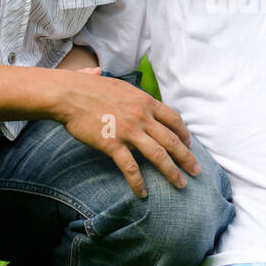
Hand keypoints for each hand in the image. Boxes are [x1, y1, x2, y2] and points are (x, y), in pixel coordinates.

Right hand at [52, 71, 199, 198]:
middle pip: (172, 140)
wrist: (68, 94)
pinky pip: (130, 168)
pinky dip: (138, 182)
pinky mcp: (113, 144)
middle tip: (196, 171)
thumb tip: (99, 72)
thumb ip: (119, 88)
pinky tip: (143, 193)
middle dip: (187, 157)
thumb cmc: (87, 87)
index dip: (184, 133)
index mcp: (145, 101)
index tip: (189, 144)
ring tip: (181, 184)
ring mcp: (129, 131)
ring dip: (172, 172)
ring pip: (158, 155)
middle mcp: (142, 116)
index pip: (174, 119)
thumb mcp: (114, 84)